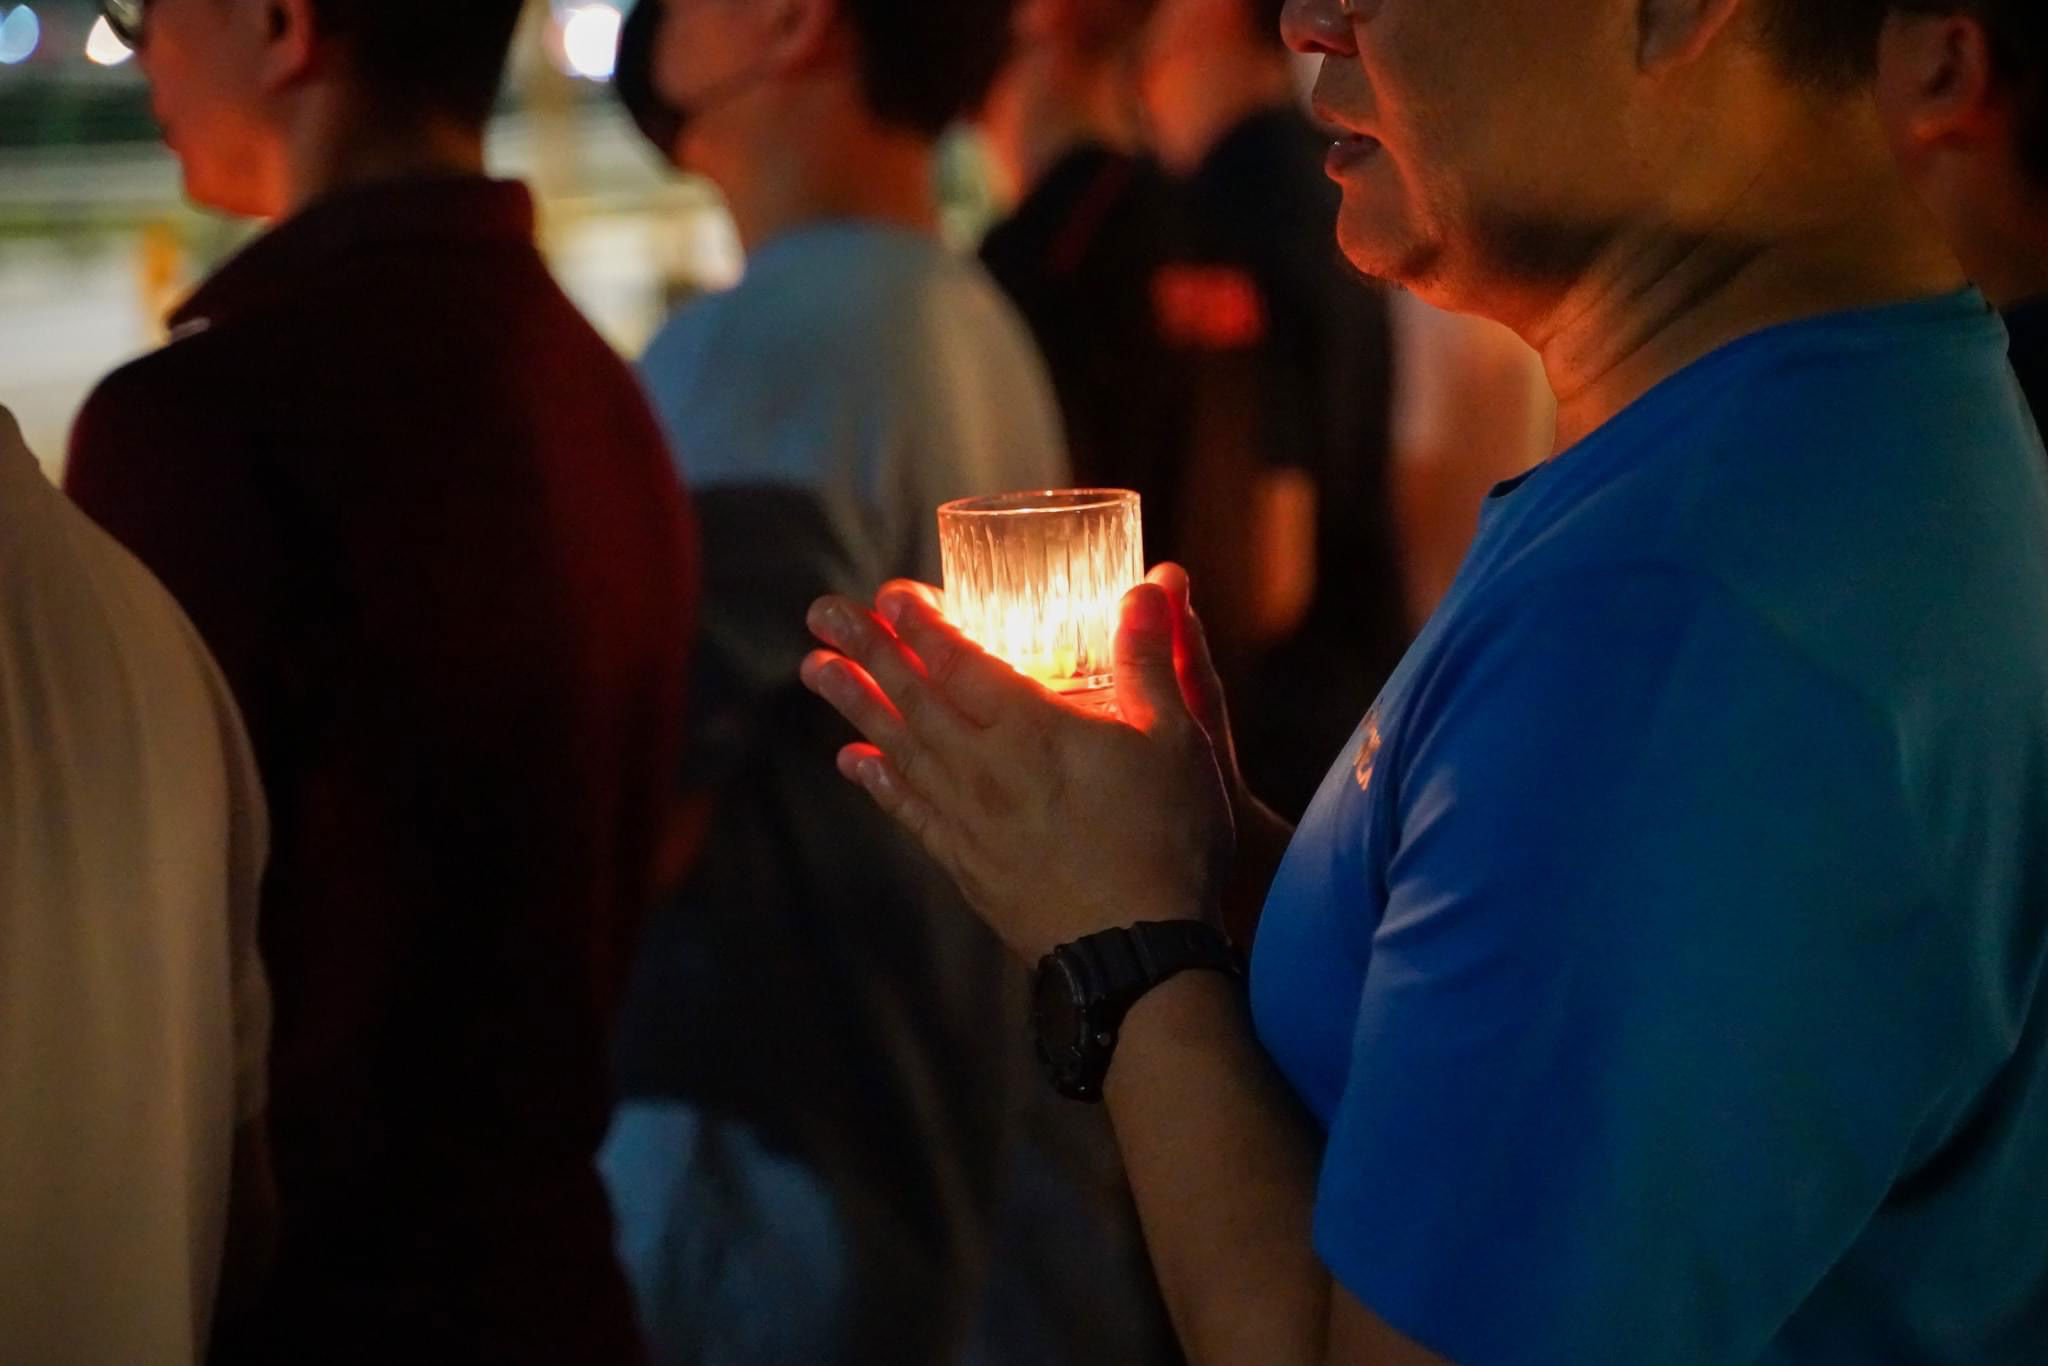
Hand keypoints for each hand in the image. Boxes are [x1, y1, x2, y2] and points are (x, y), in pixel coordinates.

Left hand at [800, 567, 1234, 961]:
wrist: (1135, 956)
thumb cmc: (1165, 842)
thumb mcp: (1177, 739)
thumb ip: (1152, 659)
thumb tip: (1152, 585)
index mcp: (1032, 728)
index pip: (960, 660)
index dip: (922, 623)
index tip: (888, 593)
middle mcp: (985, 768)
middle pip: (912, 697)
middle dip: (865, 649)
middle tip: (820, 613)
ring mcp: (969, 820)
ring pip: (898, 749)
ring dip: (855, 705)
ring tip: (815, 670)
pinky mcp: (967, 866)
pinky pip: (910, 813)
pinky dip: (879, 784)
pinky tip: (854, 762)